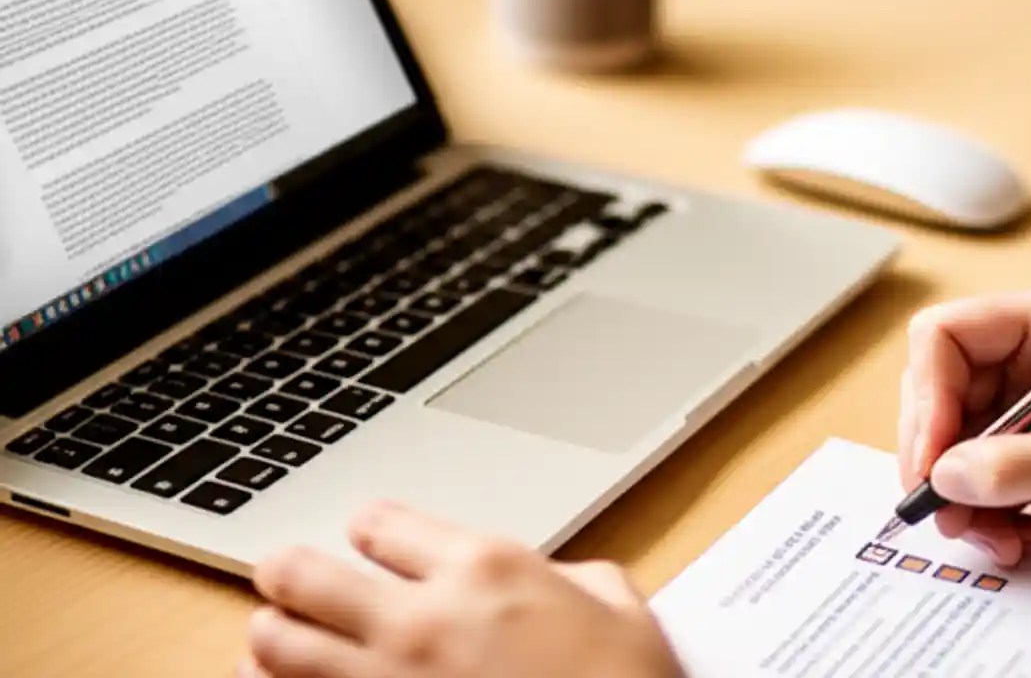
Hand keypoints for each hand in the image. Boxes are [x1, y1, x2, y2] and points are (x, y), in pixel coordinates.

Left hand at [240, 501, 681, 677]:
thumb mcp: (618, 611)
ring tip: (277, 644)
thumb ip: (573, 580)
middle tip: (288, 583)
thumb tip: (559, 580)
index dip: (368, 531)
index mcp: (483, 570)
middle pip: (301, 576)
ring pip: (276, 648)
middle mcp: (422, 622)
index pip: (378, 524)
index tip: (371, 544)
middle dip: (286, 576)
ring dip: (270, 642)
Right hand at [898, 283, 1030, 566]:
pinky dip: (986, 516)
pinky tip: (1024, 535)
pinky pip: (974, 481)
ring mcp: (1026, 407)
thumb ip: (1020, 464)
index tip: (934, 458)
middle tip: (947, 509)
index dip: (928, 396)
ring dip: (963, 500)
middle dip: (939, 459)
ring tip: (995, 536)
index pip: (946, 337)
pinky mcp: (1028, 452)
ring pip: (949, 447)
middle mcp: (1028, 359)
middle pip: (936, 395)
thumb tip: (946, 475)